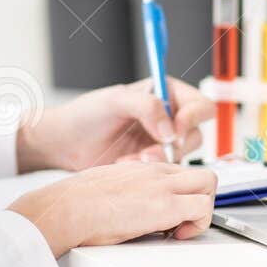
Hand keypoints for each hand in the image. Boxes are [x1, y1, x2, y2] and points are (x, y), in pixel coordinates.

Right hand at [8, 162, 217, 256]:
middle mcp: (156, 172)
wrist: (67, 207)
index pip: (179, 172)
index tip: (172, 213)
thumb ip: (127, 192)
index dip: (182, 193)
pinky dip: (199, 223)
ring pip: (210, 183)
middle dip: (202, 197)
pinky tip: (176, 235)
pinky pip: (203, 208)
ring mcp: (163, 186)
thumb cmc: (75, 203)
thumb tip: (130, 209)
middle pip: (201, 174)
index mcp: (142, 168)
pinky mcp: (165, 205)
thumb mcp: (107, 187)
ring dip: (203, 209)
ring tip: (182, 229)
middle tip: (185, 220)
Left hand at [16, 78, 214, 171]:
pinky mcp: (150, 163)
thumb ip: (147, 106)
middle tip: (150, 151)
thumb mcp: (115, 100)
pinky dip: (147, 171)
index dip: (193, 118)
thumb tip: (170, 128)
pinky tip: (125, 165)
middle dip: (174, 146)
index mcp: (165, 94)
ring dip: (158, 160)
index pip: (199, 105)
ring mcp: (160, 143)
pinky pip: (163, 172)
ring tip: (133, 159)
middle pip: (195, 134)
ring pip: (180, 156)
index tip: (174, 130)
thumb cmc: (87, 114)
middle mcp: (167, 118)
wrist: (66, 143)